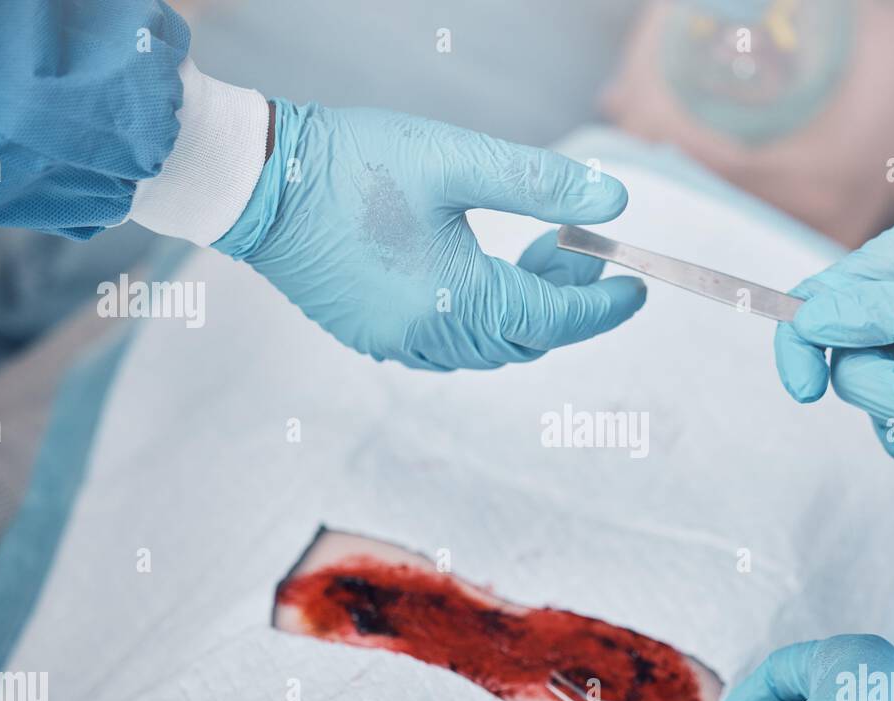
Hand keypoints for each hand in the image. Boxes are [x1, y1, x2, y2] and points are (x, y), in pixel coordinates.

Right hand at [215, 101, 646, 369]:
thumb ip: (542, 185)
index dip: (601, 306)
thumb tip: (611, 205)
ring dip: (524, 307)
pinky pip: (448, 343)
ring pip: (487, 344)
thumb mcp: (458, 161)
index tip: (637, 286)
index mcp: (456, 303)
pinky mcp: (372, 332)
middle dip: (564, 299)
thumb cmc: (354, 164)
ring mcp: (396, 342)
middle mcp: (428, 338)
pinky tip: (486, 273)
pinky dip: (484, 316)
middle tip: (585, 250)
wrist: (256, 181)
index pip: (554, 321)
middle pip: (524, 337)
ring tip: (540, 251)